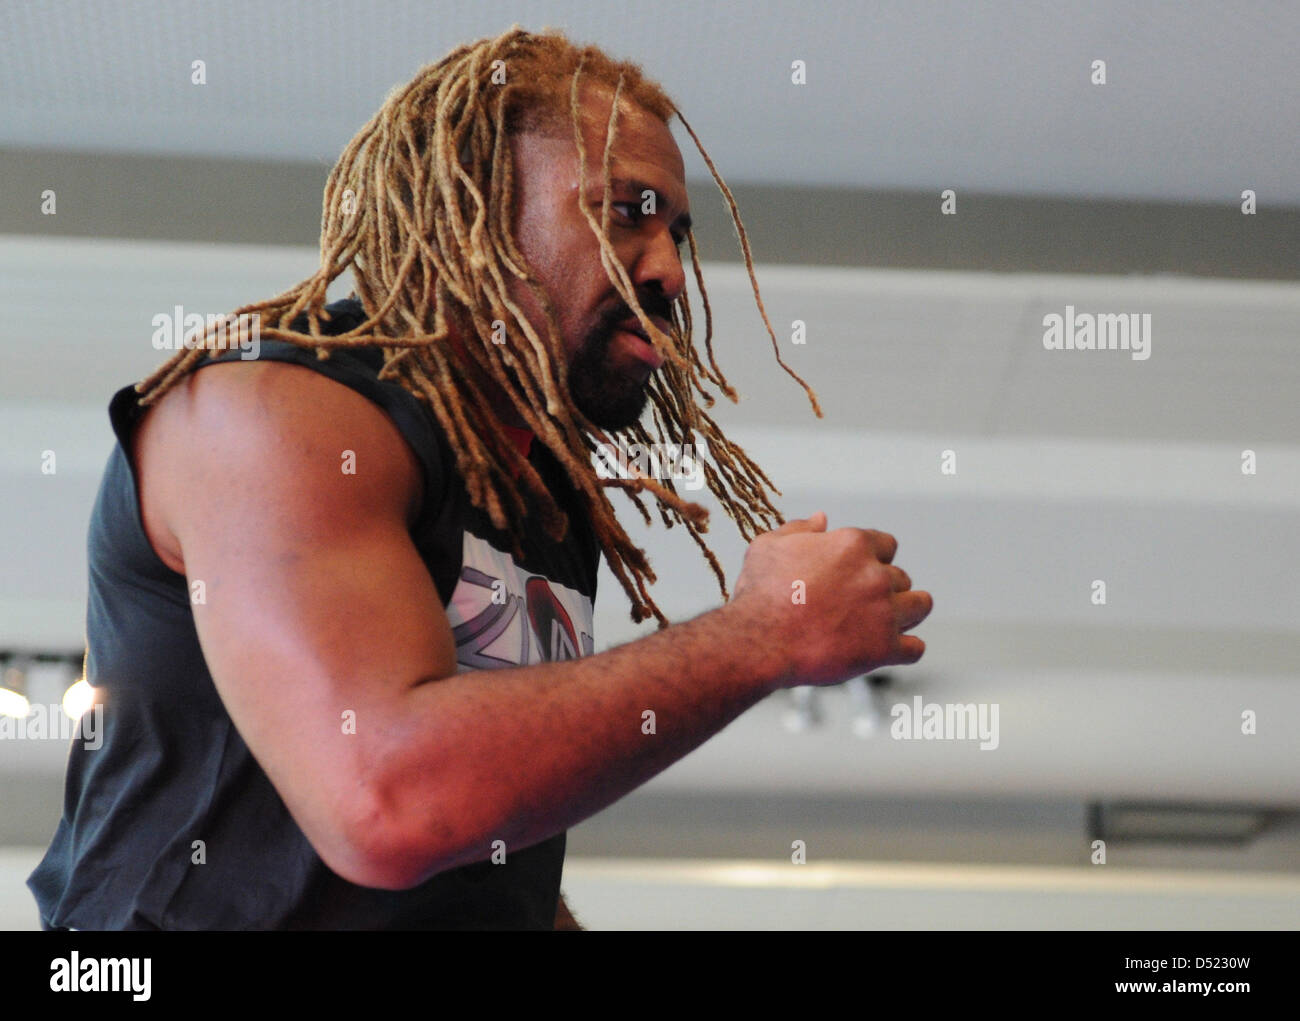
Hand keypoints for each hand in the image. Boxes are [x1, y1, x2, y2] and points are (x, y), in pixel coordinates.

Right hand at [730, 511, 931, 688]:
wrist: (758, 641)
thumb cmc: (760, 594)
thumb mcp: (769, 547)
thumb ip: (799, 529)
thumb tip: (822, 518)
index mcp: (852, 544)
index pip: (886, 545)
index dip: (873, 559)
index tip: (858, 574)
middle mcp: (875, 574)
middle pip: (901, 577)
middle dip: (885, 589)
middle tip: (862, 605)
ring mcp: (884, 612)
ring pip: (920, 606)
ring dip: (908, 612)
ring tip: (889, 622)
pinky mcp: (885, 648)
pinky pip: (915, 648)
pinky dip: (906, 649)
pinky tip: (891, 650)